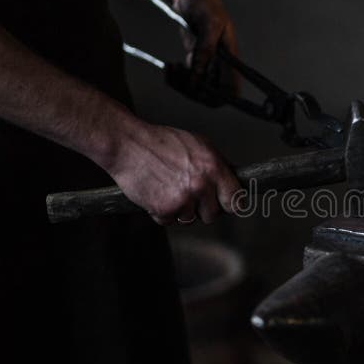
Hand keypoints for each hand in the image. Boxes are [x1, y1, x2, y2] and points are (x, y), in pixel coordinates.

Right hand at [104, 123, 240, 224]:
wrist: (128, 145)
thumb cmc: (161, 142)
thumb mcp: (199, 144)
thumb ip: (216, 165)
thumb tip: (231, 181)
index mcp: (213, 167)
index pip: (235, 199)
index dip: (230, 203)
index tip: (225, 204)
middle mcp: (201, 185)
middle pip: (213, 214)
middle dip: (202, 208)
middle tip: (189, 194)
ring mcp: (183, 199)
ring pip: (191, 219)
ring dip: (182, 210)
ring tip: (170, 189)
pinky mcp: (164, 209)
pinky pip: (170, 221)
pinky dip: (163, 212)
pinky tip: (158, 193)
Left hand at [174, 0, 239, 94]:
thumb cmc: (204, 1)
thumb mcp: (208, 23)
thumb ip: (205, 50)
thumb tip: (198, 76)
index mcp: (231, 58)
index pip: (231, 91)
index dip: (218, 97)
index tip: (199, 89)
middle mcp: (221, 65)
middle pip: (211, 95)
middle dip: (193, 91)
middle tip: (178, 75)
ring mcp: (207, 64)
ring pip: (197, 89)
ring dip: (181, 85)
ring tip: (170, 68)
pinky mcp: (195, 60)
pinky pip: (187, 79)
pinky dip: (176, 77)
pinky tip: (169, 66)